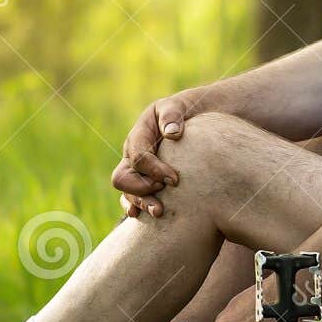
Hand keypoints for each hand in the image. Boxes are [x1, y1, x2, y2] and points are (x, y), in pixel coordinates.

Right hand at [111, 95, 189, 217]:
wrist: (200, 117)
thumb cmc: (189, 111)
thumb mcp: (181, 105)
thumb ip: (173, 115)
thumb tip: (172, 134)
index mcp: (140, 134)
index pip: (138, 157)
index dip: (153, 170)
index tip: (175, 179)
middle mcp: (133, 153)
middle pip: (122, 178)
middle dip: (140, 189)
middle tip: (164, 190)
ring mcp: (137, 170)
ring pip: (127, 192)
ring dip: (141, 203)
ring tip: (159, 211)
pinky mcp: (146, 181)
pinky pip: (133, 198)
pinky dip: (137, 207)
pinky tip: (143, 216)